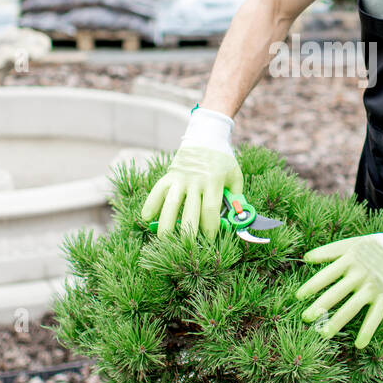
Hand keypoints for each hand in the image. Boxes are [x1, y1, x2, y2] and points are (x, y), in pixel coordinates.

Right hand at [140, 106, 243, 238]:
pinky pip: (158, 189)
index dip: (209, 227)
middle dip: (188, 231)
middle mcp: (197, 180)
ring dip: (166, 222)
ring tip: (164, 238)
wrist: (206, 136)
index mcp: (215, 181)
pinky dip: (150, 203)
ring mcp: (181, 177)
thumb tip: (236, 221)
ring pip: (171, 202)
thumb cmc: (224, 161)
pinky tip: (145, 217)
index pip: (210, 209)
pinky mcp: (170, 174)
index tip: (209, 240)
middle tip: (186, 247)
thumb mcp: (235, 176)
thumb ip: (236, 198)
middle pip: (189, 210)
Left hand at [296, 213, 382, 348]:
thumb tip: (305, 258)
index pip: (326, 276)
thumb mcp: (350, 244)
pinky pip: (375, 315)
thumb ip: (328, 252)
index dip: (311, 286)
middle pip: (337, 293)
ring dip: (338, 321)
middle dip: (320, 306)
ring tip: (323, 334)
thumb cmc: (372, 247)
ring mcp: (371, 287)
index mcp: (349, 261)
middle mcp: (359, 275)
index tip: (298, 297)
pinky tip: (359, 344)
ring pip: (353, 307)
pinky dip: (368, 330)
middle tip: (306, 318)